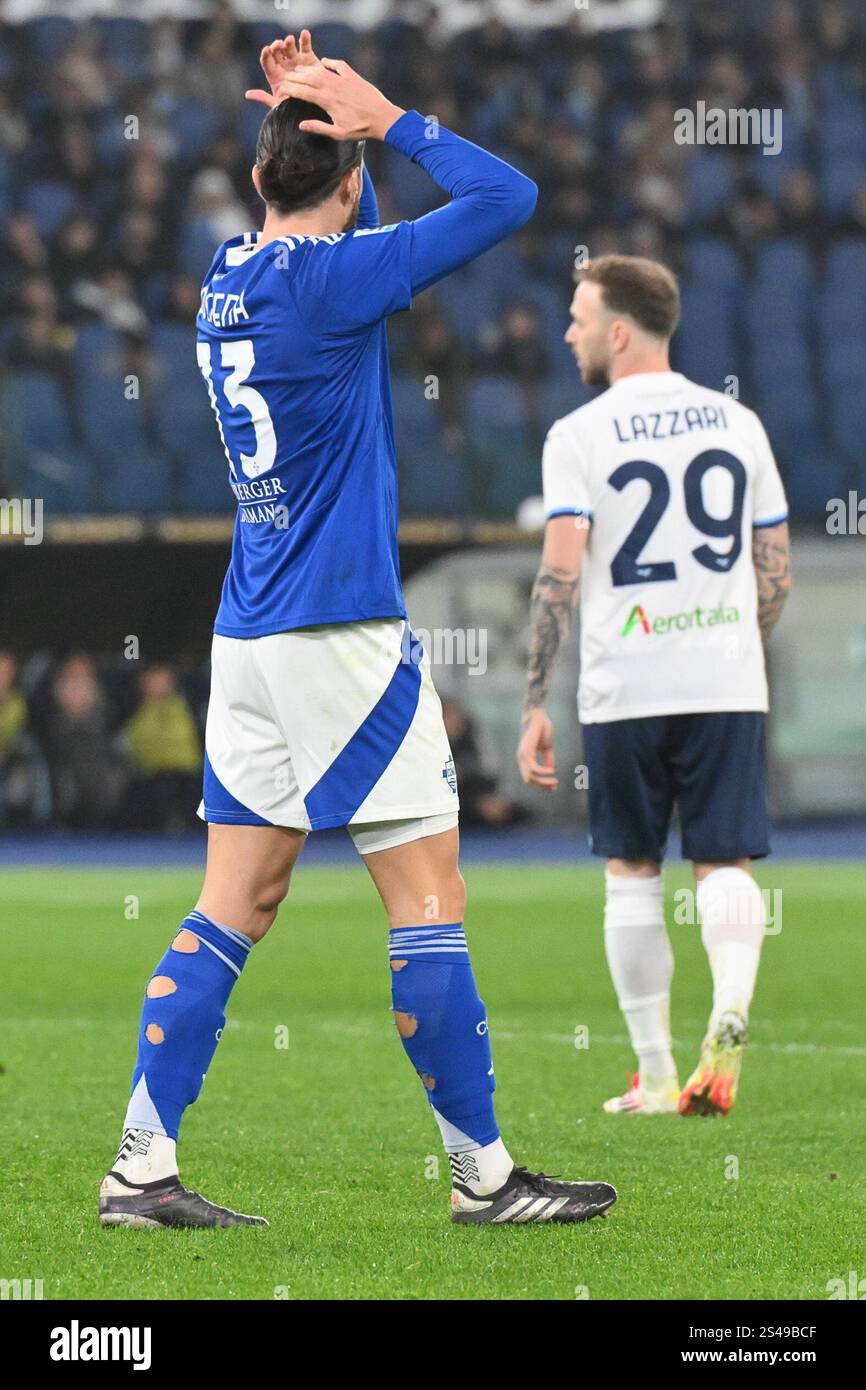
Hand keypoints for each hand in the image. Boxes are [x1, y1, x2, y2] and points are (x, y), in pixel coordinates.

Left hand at [245, 29, 321, 108]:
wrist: (314, 111)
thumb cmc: (294, 111)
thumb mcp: (278, 106)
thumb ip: (264, 98)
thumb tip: (247, 94)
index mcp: (274, 76)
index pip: (267, 62)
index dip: (266, 55)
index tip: (266, 50)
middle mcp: (284, 67)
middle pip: (277, 53)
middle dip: (277, 47)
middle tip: (279, 44)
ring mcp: (296, 62)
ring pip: (290, 49)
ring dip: (289, 42)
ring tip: (290, 39)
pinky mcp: (309, 60)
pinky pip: (306, 48)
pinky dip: (305, 39)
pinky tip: (305, 33)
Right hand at [266, 60, 404, 141]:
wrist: (382, 117)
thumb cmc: (360, 129)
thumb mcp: (338, 133)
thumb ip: (318, 127)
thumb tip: (300, 125)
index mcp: (327, 101)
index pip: (302, 92)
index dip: (290, 90)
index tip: (280, 90)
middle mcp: (333, 87)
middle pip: (308, 78)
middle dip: (295, 77)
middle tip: (285, 77)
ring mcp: (343, 79)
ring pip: (321, 70)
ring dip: (308, 69)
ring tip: (299, 69)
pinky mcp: (353, 76)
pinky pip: (339, 65)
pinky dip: (330, 62)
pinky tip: (325, 62)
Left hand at [517, 708, 557, 791]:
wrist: (538, 714)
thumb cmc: (542, 728)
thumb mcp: (547, 746)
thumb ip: (548, 758)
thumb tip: (551, 770)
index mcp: (526, 758)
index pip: (531, 776)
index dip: (542, 783)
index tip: (554, 786)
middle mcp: (522, 758)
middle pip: (529, 779)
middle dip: (542, 785)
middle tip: (554, 786)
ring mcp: (522, 754)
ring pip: (530, 776)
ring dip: (543, 781)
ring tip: (554, 781)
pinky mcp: (526, 750)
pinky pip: (533, 767)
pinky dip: (542, 772)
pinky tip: (551, 771)